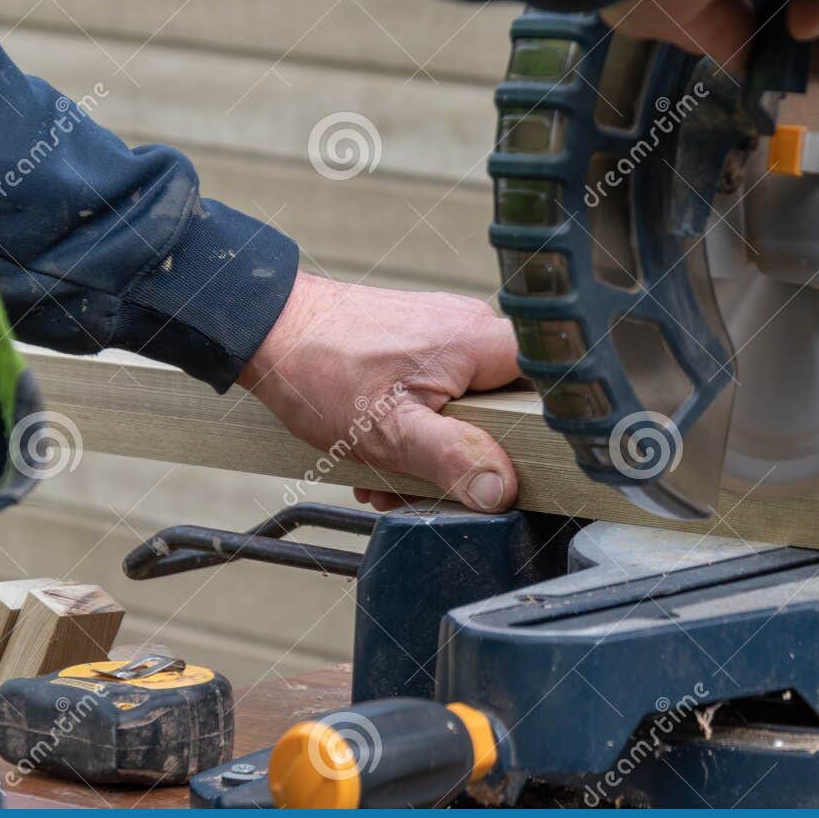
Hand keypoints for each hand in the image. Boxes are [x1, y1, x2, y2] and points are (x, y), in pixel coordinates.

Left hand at [238, 272, 521, 512]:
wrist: (267, 327)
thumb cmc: (321, 368)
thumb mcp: (389, 430)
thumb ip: (452, 460)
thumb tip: (502, 490)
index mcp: (482, 342)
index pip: (551, 390)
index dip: (538, 436)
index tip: (506, 468)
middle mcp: (474, 329)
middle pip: (506, 409)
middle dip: (464, 458)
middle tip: (420, 483)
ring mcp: (449, 335)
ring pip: (470, 409)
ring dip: (432, 451)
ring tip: (383, 471)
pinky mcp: (425, 344)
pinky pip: (443, 396)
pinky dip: (416, 429)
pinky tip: (379, 450)